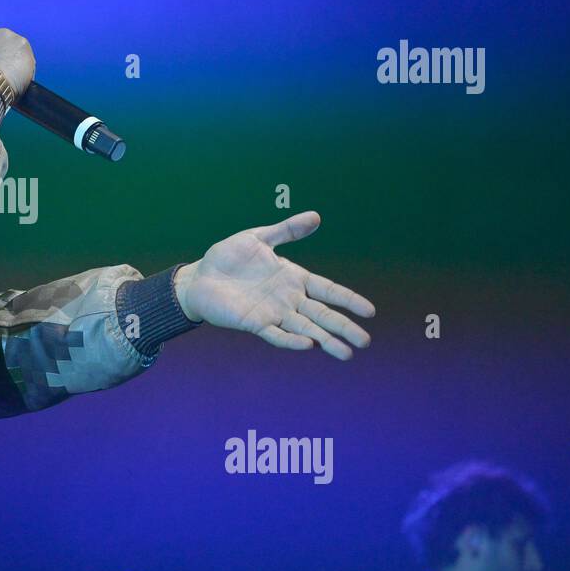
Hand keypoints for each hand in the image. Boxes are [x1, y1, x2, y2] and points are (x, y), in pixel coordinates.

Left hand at [173, 211, 374, 359]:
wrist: (199, 275)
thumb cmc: (228, 257)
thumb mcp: (259, 237)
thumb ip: (287, 230)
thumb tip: (316, 216)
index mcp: (293, 278)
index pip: (328, 290)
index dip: (348, 300)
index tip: (370, 311)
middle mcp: (288, 299)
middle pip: (322, 314)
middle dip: (344, 327)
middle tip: (366, 341)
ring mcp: (272, 313)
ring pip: (305, 329)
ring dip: (325, 340)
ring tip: (346, 354)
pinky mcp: (254, 323)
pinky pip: (276, 334)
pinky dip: (291, 340)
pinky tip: (307, 345)